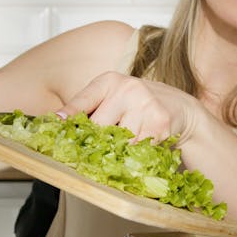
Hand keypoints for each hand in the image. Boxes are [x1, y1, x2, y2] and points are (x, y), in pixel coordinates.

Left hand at [57, 72, 204, 143]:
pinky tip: (143, 145)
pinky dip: (137, 154)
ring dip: (120, 150)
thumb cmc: (136, 105)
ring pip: (120, 142)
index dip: (70, 112)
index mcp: (109, 82)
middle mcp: (126, 89)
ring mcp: (145, 104)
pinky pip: (139, 149)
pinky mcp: (160, 122)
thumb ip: (89, 110)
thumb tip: (61, 126)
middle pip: (99, 128)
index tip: (58, 121)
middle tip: (101, 149)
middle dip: (98, 142)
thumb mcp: (112, 99)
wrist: (178, 106)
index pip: (84, 100)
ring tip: (128, 143)